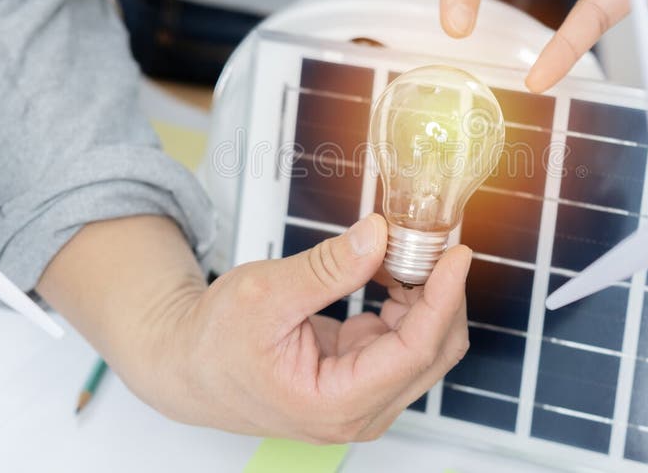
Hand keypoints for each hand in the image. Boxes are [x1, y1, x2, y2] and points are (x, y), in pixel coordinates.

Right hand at [160, 214, 470, 441]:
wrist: (190, 366)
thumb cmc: (215, 342)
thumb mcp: (266, 293)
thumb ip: (328, 268)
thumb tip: (379, 236)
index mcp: (334, 404)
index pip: (416, 351)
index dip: (444, 298)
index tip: (456, 255)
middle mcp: (358, 411)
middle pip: (433, 352)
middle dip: (440, 293)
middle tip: (432, 241)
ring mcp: (363, 398)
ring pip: (425, 346)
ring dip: (425, 296)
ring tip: (402, 251)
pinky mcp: (362, 379)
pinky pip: (405, 340)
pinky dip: (407, 303)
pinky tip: (388, 273)